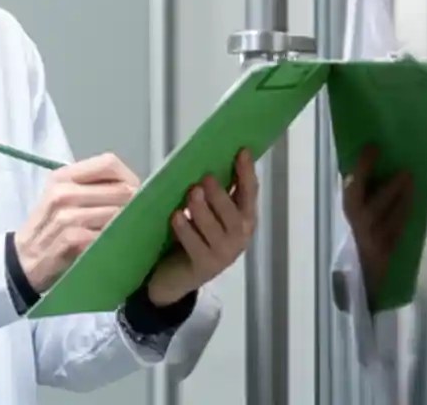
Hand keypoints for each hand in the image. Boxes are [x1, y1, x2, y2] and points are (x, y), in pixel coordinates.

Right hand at [14, 153, 139, 291]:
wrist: (24, 262)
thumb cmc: (50, 229)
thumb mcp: (63, 199)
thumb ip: (92, 188)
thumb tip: (135, 187)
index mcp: (63, 176)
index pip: (108, 163)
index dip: (128, 178)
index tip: (135, 195)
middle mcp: (63, 191)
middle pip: (120, 189)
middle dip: (135, 206)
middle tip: (137, 219)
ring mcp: (66, 216)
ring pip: (118, 213)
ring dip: (129, 226)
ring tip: (129, 234)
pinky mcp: (72, 239)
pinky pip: (109, 235)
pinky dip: (118, 241)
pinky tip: (116, 247)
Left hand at [146, 149, 258, 306]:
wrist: (176, 276)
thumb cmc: (194, 235)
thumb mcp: (208, 213)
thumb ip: (214, 193)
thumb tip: (210, 159)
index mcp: (245, 220)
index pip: (250, 194)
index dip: (247, 173)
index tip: (241, 151)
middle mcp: (240, 238)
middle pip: (234, 214)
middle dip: (220, 195)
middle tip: (205, 177)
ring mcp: (223, 255)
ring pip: (216, 230)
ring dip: (203, 210)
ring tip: (191, 192)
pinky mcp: (204, 267)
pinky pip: (195, 245)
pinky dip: (186, 230)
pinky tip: (176, 216)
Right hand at [342, 145, 412, 301]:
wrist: (356, 282)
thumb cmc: (348, 243)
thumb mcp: (346, 218)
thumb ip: (354, 198)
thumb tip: (362, 170)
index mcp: (346, 214)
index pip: (354, 187)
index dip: (363, 166)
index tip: (373, 148)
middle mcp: (359, 226)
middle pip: (376, 202)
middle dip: (391, 186)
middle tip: (406, 171)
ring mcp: (375, 239)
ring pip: (393, 214)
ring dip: (404, 197)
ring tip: (411, 181)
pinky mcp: (388, 249)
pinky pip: (399, 226)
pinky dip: (406, 212)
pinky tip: (411, 200)